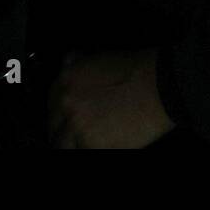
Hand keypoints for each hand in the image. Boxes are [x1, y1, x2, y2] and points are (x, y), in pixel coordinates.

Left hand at [48, 49, 174, 148]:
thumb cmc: (138, 70)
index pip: (51, 102)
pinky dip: (88, 149)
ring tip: (82, 144)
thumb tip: (69, 60)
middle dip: (62, 131)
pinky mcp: (93, 145)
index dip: (59, 112)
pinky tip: (98, 146)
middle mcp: (67, 103)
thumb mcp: (102, 57)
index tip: (64, 119)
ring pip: (62, 145)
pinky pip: (82, 152)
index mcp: (67, 80)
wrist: (159, 85)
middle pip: (53, 126)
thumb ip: (80, 63)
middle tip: (71, 135)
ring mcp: (78, 126)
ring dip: (70, 145)